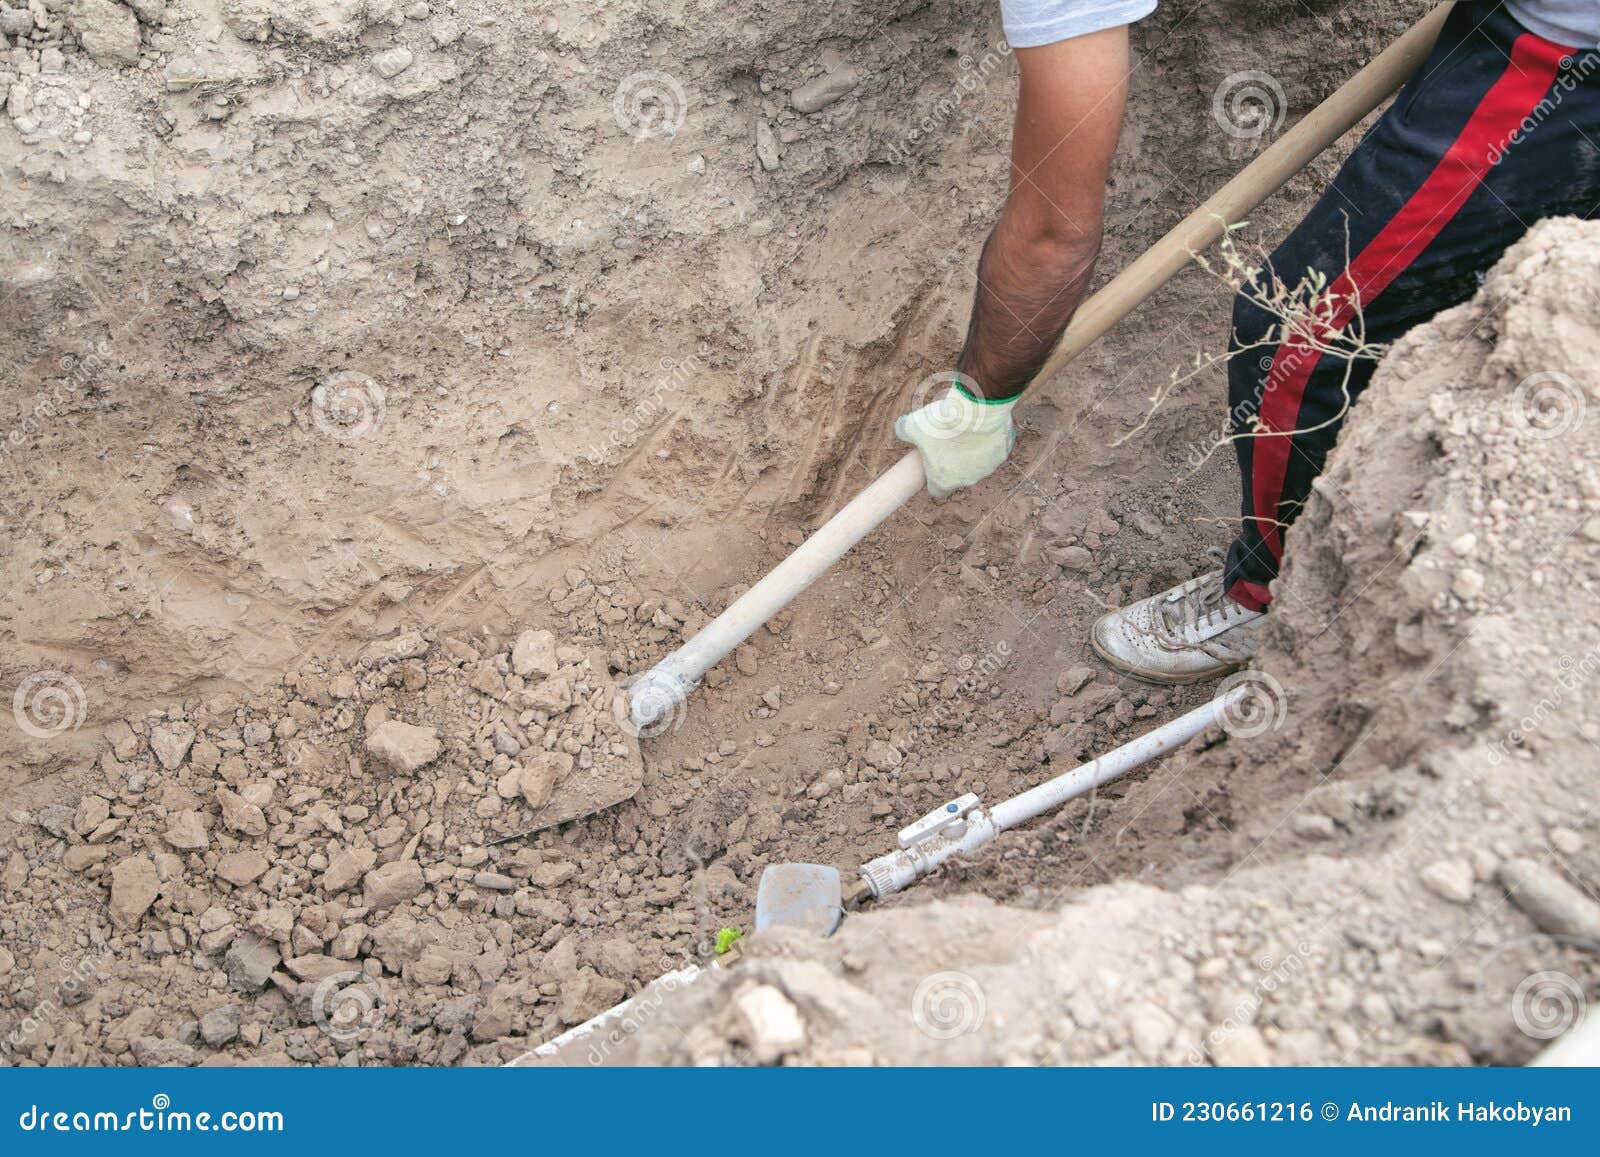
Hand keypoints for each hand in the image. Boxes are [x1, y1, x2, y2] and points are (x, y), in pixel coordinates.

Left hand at [893, 381, 1018, 498]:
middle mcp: (968, 480)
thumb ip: (903, 430)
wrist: (975, 410)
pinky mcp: (1002, 452)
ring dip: (972, 450)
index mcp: (944, 481)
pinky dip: (988, 438)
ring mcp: (987, 468)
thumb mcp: (912, 424)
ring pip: (978, 463)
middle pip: (959, 476)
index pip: (937, 491)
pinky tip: (981, 424)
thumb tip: (901, 428)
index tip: (931, 462)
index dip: (932, 478)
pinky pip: (994, 448)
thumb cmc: (942, 422)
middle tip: (947, 440)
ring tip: (965, 429)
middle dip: (953, 461)